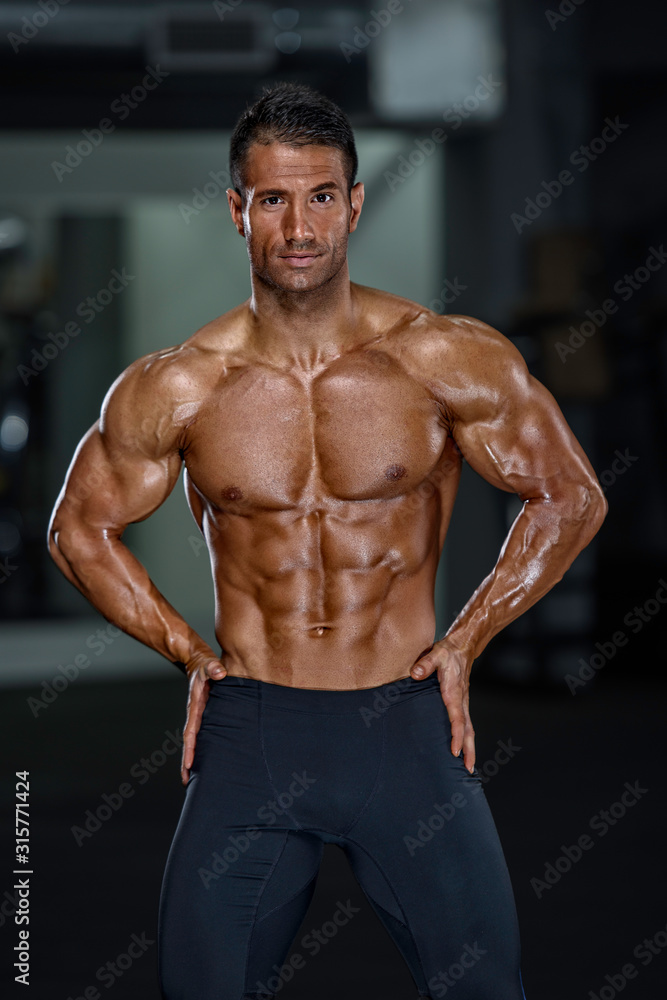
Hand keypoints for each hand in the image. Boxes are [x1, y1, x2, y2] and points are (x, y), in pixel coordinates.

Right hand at [180, 652, 226, 784]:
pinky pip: (204, 734)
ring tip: (195, 779)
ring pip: (196, 741)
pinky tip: (209, 760)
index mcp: (195, 707)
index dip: (190, 749)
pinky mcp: (206, 715)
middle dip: (187, 762)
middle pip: (190, 743)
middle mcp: (196, 715)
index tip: (189, 764)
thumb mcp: (208, 664)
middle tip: (187, 782)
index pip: (191, 732)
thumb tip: (220, 673)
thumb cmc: (204, 665)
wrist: (199, 661)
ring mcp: (201, 716)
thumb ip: (213, 668)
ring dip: (194, 759)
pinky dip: (203, 748)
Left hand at [410, 638, 475, 772]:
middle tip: (468, 769)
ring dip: (470, 748)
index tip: (455, 751)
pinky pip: (466, 724)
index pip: (457, 718)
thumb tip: (415, 674)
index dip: (456, 735)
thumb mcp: (436, 654)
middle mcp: (461, 701)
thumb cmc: (448, 652)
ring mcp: (463, 703)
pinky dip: (467, 739)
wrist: (462, 647)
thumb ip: (425, 664)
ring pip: (469, 729)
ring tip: (468, 767)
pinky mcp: (461, 703)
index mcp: (454, 693)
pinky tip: (463, 749)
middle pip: (468, 730)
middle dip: (469, 750)